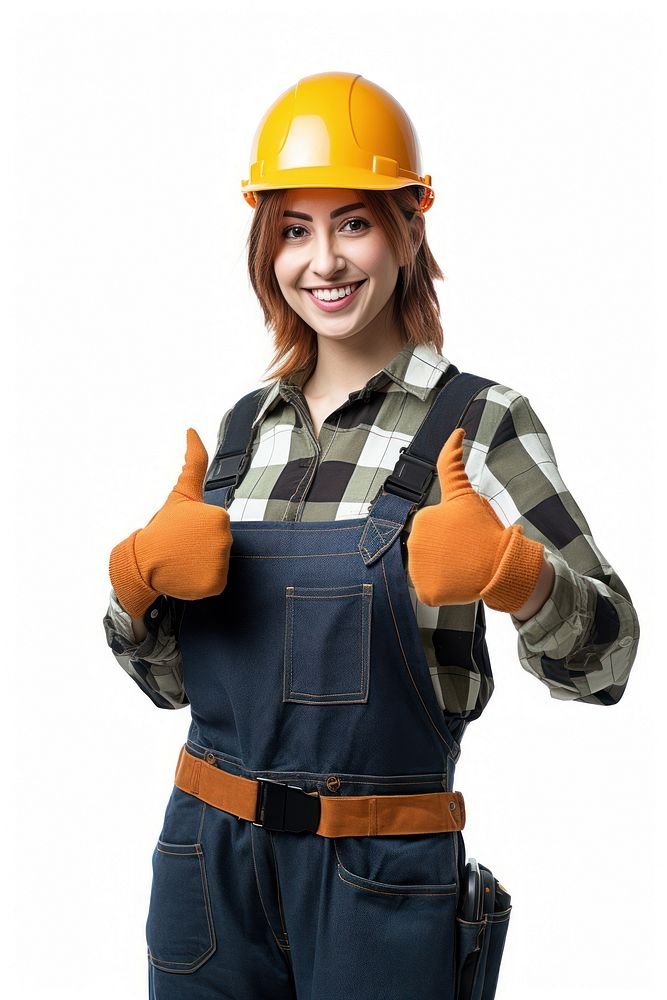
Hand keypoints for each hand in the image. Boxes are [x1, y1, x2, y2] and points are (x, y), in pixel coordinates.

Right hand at [109, 428, 232, 618]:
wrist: (141, 561)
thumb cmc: (163, 525)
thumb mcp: (182, 492)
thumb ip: (194, 461)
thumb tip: (191, 428)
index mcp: (219, 516)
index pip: (221, 527)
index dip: (202, 530)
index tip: (185, 531)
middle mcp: (224, 539)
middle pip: (222, 545)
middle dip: (204, 547)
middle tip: (183, 547)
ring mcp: (220, 563)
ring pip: (220, 564)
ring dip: (203, 565)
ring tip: (184, 560)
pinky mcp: (215, 585)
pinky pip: (216, 584)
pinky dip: (202, 584)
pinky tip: (187, 576)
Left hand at [406, 428, 543, 610]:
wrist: (504, 566)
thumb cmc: (487, 531)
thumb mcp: (467, 494)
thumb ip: (452, 463)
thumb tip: (456, 431)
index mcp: (423, 518)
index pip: (434, 527)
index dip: (454, 531)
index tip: (468, 535)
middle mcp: (414, 542)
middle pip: (430, 548)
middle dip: (447, 550)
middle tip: (469, 551)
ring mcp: (417, 568)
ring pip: (429, 568)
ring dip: (445, 568)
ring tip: (464, 566)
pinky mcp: (425, 591)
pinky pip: (431, 590)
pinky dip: (445, 588)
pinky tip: (458, 581)